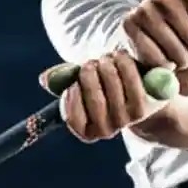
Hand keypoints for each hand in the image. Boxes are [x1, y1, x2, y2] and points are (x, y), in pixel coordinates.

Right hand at [40, 51, 158, 143]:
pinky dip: (125, 66)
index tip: (74, 82)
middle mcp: (106, 131)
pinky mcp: (142, 109)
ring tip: (109, 56)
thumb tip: (44, 79)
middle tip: (92, 62)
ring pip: (112, 87)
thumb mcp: (84, 83)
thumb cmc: (106, 85)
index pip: (72, 118)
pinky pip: (131, 83)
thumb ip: (66, 80)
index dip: (71, 96)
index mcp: (87, 130)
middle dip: (90, 74)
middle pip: (94, 100)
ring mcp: (125, 122)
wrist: (142, 92)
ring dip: (108, 65)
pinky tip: (121, 57)